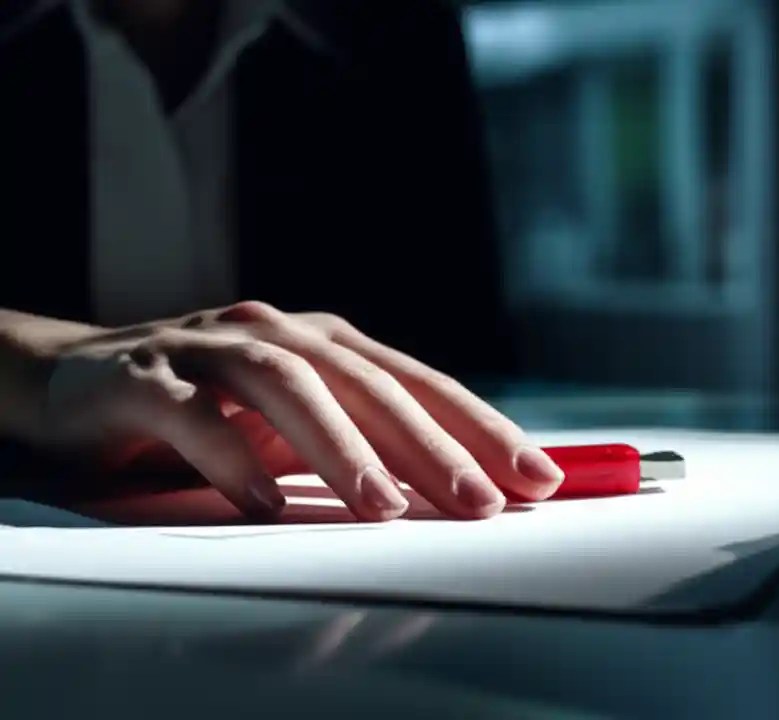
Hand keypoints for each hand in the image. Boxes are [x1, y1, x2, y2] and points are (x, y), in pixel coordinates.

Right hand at [37, 301, 563, 520]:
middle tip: (480, 502)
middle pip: (371, 384)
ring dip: (340, 448)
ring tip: (383, 508)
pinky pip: (191, 411)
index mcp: (331, 346)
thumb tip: (470, 491)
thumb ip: (368, 450)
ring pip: (289, 386)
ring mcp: (212, 347)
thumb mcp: (299, 432)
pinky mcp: (144, 375)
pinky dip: (230, 454)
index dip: (483, 428)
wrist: (80, 380)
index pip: (422, 385)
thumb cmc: (211, 411)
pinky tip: (264, 501)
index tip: (538, 478)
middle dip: (432, 446)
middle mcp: (283, 334)